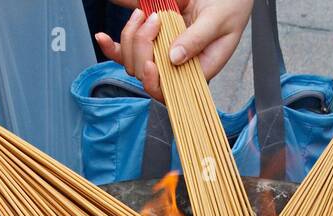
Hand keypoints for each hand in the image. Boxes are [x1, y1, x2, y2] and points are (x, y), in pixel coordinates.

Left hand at [97, 1, 252, 100]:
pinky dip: (112, 44)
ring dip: (131, 38)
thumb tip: (174, 59)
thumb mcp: (219, 21)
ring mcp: (161, 52)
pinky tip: (102, 37)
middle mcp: (176, 66)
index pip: (171, 91)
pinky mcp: (151, 38)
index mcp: (198, 70)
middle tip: (154, 19)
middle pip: (147, 73)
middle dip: (142, 48)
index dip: (155, 83)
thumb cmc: (230, 7)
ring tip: (144, 14)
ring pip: (133, 61)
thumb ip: (198, 39)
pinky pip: (126, 48)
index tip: (151, 64)